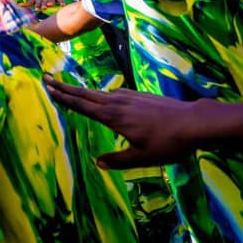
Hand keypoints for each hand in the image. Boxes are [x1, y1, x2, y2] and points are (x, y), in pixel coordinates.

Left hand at [30, 0, 64, 11]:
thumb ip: (28, 3)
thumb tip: (19, 5)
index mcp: (40, 0)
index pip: (38, 3)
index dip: (37, 6)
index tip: (37, 10)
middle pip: (44, 2)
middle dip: (44, 5)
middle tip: (44, 7)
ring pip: (52, 0)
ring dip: (51, 2)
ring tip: (51, 5)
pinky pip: (60, 0)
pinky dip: (61, 2)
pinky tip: (63, 5)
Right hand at [43, 77, 203, 168]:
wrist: (194, 122)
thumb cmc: (167, 143)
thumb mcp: (142, 158)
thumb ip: (118, 161)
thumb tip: (98, 163)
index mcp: (113, 117)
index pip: (82, 106)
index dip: (64, 97)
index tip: (48, 88)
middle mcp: (117, 102)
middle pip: (86, 94)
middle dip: (66, 87)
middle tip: (48, 79)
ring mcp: (129, 96)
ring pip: (100, 93)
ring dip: (83, 91)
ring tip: (71, 90)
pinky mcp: (140, 96)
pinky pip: (115, 93)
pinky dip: (102, 94)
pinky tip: (107, 99)